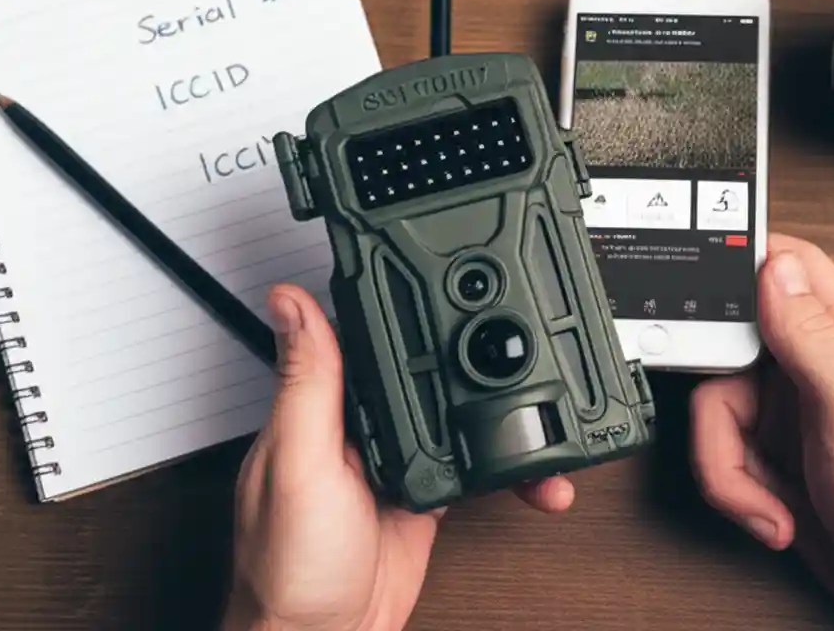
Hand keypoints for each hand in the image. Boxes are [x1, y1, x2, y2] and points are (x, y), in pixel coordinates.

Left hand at [222, 284, 573, 630]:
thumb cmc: (288, 565)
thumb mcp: (299, 463)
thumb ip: (307, 383)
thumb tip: (290, 299)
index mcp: (321, 405)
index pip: (364, 332)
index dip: (403, 299)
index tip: (445, 268)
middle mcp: (357, 424)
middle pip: (425, 365)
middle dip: (474, 350)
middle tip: (523, 332)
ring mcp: (396, 457)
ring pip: (459, 412)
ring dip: (504, 411)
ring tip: (545, 406)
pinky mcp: (425, 491)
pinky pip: (475, 462)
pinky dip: (510, 466)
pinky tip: (530, 469)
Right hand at [690, 235, 833, 629]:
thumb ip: (813, 332)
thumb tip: (775, 266)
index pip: (790, 268)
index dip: (741, 264)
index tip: (700, 290)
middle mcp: (821, 371)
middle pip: (731, 350)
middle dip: (715, 400)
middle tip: (728, 433)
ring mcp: (797, 417)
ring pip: (720, 412)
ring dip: (728, 466)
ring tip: (766, 500)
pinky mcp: (780, 462)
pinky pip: (727, 458)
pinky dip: (738, 492)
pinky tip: (776, 515)